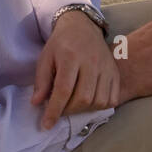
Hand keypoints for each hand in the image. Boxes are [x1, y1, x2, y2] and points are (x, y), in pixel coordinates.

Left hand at [32, 10, 120, 128]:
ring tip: (74, 105)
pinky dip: (101, 106)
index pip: (63, 90)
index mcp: (70, 57)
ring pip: (99, 101)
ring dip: (84, 110)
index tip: (46, 125)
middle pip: (83, 98)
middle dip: (69, 111)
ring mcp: (106, 67)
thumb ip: (41, 81)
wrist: (82, 27)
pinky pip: (112, 98)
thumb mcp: (45, 58)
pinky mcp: (115, 72)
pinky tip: (90, 102)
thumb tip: (37, 104)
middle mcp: (91, 62)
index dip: (54, 110)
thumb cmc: (61, 43)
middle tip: (60, 109)